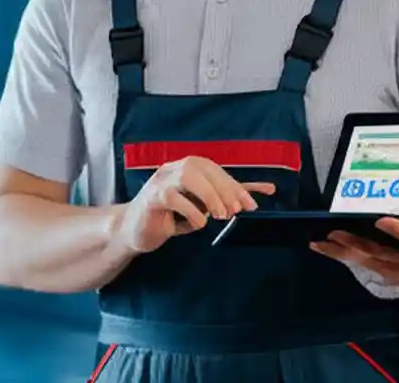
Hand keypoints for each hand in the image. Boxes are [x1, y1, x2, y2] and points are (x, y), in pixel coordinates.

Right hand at [114, 156, 275, 253]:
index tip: (251, 205)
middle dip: (224, 189)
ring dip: (210, 196)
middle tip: (236, 211)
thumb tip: (266, 190)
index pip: (214, 170)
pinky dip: (190, 211)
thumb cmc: (168, 217)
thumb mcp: (201, 206)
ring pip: (189, 177)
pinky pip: (173, 197)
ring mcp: (160, 180)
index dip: (235, 185)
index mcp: (186, 168)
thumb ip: (227, 197)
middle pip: (203, 168)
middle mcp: (173, 168)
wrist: (132, 231)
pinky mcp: (151, 197)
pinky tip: (198, 223)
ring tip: (221, 215)